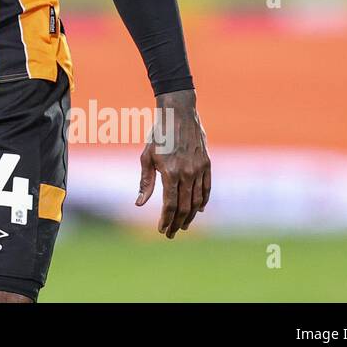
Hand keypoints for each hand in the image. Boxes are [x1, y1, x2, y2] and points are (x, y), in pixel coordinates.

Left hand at [135, 89, 209, 237]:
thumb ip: (145, 182)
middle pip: (184, 207)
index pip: (169, 205)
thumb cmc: (158, 134)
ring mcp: (200, 170)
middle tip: (171, 233)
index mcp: (170, 173)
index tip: (161, 230)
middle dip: (177, 223)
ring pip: (197, 201)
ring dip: (190, 216)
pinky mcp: (207, 164)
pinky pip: (207, 189)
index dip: (166, 220)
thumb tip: (139, 204)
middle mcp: (187, 174)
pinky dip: (203, 202)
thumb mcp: (146, 156)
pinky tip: (198, 210)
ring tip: (183, 225)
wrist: (179, 113)